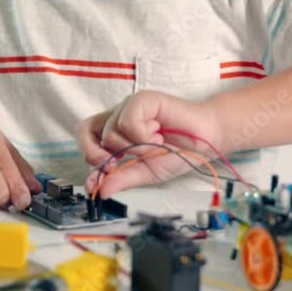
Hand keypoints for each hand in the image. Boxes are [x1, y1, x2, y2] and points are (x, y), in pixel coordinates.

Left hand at [77, 90, 215, 197]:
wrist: (206, 140)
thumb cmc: (178, 152)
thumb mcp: (146, 172)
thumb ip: (123, 178)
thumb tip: (100, 191)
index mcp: (115, 133)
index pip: (86, 138)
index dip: (87, 156)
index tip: (99, 178)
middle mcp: (118, 117)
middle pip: (86, 129)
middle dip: (96, 153)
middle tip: (116, 165)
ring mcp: (129, 106)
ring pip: (110, 130)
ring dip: (134, 147)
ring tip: (156, 145)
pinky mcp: (143, 99)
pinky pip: (128, 120)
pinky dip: (142, 135)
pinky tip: (158, 135)